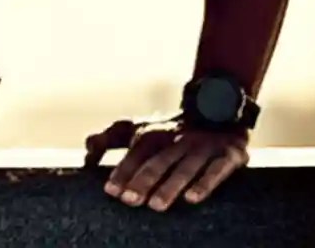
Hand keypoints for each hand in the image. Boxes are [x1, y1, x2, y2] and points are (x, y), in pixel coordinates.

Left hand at [83, 118, 248, 211]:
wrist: (218, 109)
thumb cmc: (168, 129)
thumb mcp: (136, 127)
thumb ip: (108, 139)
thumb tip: (86, 155)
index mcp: (154, 133)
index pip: (135, 154)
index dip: (123, 172)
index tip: (110, 191)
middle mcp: (177, 139)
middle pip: (158, 162)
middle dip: (143, 181)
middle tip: (130, 201)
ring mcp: (203, 146)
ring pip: (184, 167)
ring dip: (170, 186)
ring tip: (156, 206)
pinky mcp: (229, 154)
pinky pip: (217, 170)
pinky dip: (205, 183)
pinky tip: (192, 198)